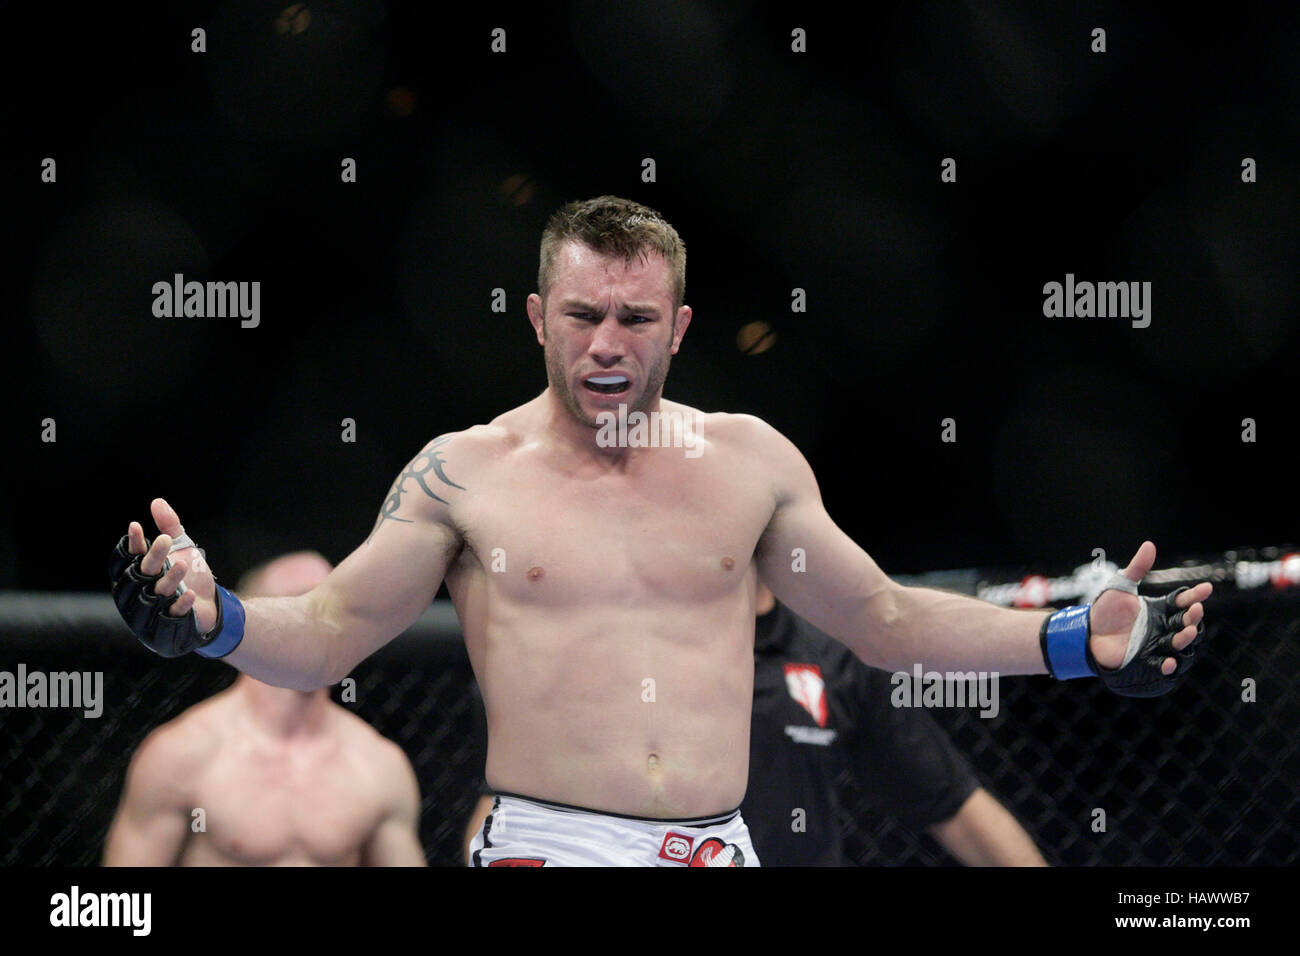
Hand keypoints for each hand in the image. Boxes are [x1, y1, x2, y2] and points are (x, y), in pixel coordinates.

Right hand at [126, 497, 217, 632]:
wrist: (210, 605)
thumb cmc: (190, 575)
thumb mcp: (182, 548)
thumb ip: (170, 526)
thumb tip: (157, 502)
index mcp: (138, 573)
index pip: (129, 558)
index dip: (131, 544)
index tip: (136, 526)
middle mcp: (140, 591)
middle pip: (142, 573)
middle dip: (153, 557)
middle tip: (166, 539)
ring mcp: (154, 609)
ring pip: (156, 594)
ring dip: (168, 580)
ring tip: (182, 565)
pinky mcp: (169, 624)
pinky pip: (172, 615)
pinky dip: (181, 605)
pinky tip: (190, 593)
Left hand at [1088, 540, 1210, 672]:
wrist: (1087, 632)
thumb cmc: (1105, 610)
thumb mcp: (1120, 586)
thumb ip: (1137, 568)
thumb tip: (1150, 544)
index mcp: (1160, 609)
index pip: (1183, 602)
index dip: (1195, 596)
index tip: (1206, 588)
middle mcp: (1163, 627)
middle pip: (1186, 623)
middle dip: (1193, 617)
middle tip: (1195, 610)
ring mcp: (1157, 644)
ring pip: (1180, 644)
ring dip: (1186, 639)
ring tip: (1187, 631)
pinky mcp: (1147, 660)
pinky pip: (1162, 666)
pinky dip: (1168, 665)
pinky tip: (1169, 661)